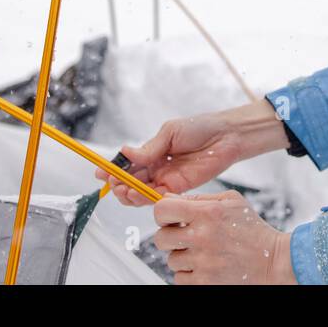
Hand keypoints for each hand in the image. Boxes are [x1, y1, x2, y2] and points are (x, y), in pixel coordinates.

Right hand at [97, 101, 289, 205]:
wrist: (226, 136)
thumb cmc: (200, 128)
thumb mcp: (170, 132)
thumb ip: (150, 148)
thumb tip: (125, 152)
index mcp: (151, 152)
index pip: (127, 163)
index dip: (112, 169)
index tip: (101, 173)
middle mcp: (156, 167)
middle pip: (131, 181)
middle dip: (118, 185)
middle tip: (113, 184)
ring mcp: (167, 179)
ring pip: (142, 192)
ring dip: (130, 194)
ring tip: (125, 191)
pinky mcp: (179, 188)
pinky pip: (160, 197)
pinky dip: (148, 198)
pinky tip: (142, 194)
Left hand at [152, 191, 295, 284]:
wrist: (273, 262)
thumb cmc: (252, 230)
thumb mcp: (231, 201)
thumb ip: (200, 198)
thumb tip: (169, 198)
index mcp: (207, 213)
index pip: (162, 210)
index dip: (163, 214)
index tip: (170, 218)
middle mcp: (202, 237)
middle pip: (160, 238)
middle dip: (170, 237)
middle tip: (185, 238)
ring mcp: (202, 262)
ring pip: (171, 260)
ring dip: (182, 257)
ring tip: (203, 253)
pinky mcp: (204, 283)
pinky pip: (180, 279)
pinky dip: (189, 275)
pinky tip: (205, 267)